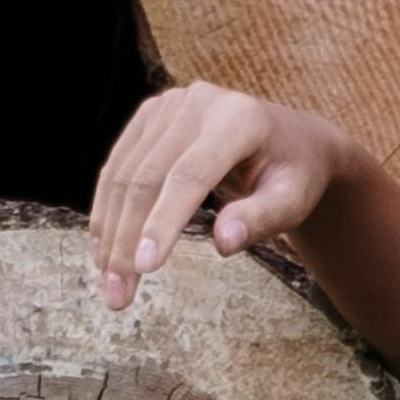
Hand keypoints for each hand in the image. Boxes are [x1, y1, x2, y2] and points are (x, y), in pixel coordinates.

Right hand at [87, 75, 359, 310]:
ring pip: (124, 174)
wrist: (291, 140)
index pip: (189, 175)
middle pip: (148, 177)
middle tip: (117, 296)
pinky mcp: (149, 117)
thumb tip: (223, 243)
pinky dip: (108, 210)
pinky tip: (104, 250)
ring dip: (110, 233)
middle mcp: (198, 103)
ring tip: (109, 285)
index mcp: (238, 118)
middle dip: (127, 241)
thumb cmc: (295, 176)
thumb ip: (262, 219)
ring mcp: (168, 106)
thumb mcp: (293, 201)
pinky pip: (118, 167)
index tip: (144, 268)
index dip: (163, 221)